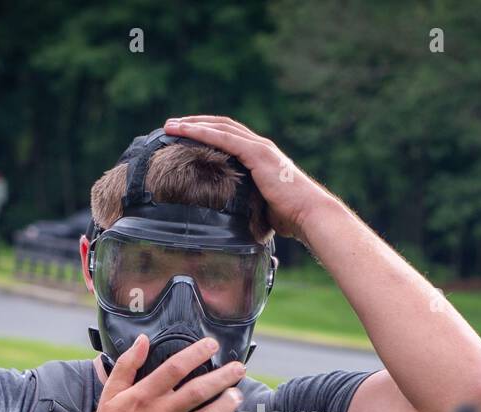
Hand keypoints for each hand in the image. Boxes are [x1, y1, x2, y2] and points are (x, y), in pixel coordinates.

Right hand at [72, 334, 245, 411]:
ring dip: (228, 404)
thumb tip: (143, 340)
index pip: (176, 367)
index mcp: (144, 395)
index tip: (212, 344)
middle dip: (224, 376)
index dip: (197, 352)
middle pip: (200, 390)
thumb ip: (127, 365)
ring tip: (237, 394)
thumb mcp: (111, 393)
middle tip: (239, 368)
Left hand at [163, 115, 334, 240]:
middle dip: (195, 123)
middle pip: (222, 126)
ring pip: (220, 127)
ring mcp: (259, 148)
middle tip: (172, 125)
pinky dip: (203, 132)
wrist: (309, 215)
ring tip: (171, 125)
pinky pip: (224, 138)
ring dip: (193, 124)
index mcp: (261, 157)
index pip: (230, 137)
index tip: (186, 135)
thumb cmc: (290, 217)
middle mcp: (260, 147)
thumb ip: (248, 203)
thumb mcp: (262, 206)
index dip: (208, 132)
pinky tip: (185, 130)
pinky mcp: (257, 154)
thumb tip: (233, 218)